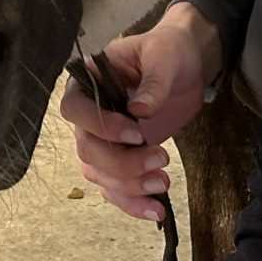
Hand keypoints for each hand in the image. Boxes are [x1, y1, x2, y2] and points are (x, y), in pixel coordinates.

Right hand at [59, 2, 222, 222]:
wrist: (186, 65)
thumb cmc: (168, 51)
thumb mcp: (163, 56)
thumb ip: (153, 82)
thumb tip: (140, 111)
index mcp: (89, 81)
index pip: (75, 108)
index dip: (100, 126)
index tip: (136, 132)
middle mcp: (89, 113)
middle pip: (87, 148)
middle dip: (122, 163)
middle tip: (160, 159)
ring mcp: (103, 139)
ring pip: (99, 173)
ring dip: (129, 186)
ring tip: (162, 183)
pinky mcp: (121, 157)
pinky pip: (115, 187)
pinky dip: (132, 202)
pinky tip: (154, 209)